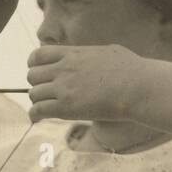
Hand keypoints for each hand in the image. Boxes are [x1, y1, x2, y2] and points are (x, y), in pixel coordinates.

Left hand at [26, 45, 149, 124]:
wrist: (139, 87)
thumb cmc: (131, 70)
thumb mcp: (107, 52)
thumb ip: (90, 55)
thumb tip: (91, 57)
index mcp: (73, 54)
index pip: (38, 55)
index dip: (34, 65)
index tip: (40, 73)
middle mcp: (64, 68)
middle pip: (32, 75)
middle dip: (37, 85)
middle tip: (46, 94)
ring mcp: (64, 87)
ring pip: (33, 94)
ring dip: (38, 102)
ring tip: (46, 108)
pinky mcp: (66, 107)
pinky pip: (38, 110)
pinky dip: (35, 115)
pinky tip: (39, 119)